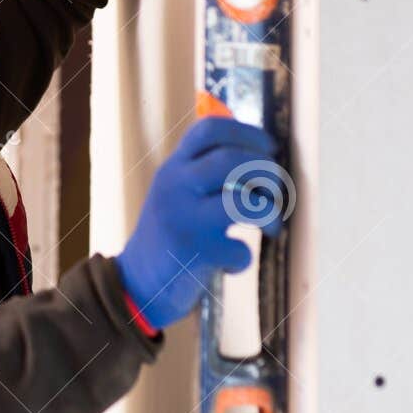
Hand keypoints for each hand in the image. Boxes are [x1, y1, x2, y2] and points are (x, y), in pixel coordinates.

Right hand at [115, 117, 281, 329]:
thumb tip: (261, 153)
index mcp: (173, 167)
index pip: (210, 129)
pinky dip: (242, 258)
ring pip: (244, 201)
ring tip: (271, 225)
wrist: (136, 283)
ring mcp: (184, 218)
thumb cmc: (170, 234)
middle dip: (267, 172)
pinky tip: (230, 263)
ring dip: (270, 212)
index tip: (269, 148)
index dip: (249, 133)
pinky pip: (239, 249)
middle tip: (275, 190)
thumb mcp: (176, 191)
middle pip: (233, 160)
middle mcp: (175, 186)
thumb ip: (204, 170)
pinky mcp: (195, 252)